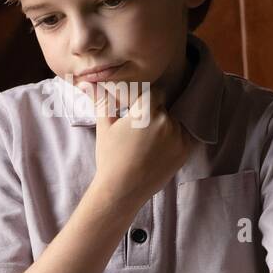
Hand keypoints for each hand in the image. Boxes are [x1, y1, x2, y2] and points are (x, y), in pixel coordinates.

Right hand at [86, 81, 192, 210]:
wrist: (122, 190)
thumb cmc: (110, 157)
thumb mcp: (104, 126)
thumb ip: (103, 100)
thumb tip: (86, 82)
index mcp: (146, 111)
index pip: (155, 91)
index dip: (147, 99)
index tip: (140, 108)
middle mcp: (166, 121)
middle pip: (165, 106)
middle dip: (156, 112)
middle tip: (142, 129)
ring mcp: (178, 137)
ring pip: (176, 120)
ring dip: (167, 125)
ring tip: (150, 141)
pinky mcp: (185, 150)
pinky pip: (185, 135)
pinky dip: (176, 137)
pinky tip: (160, 147)